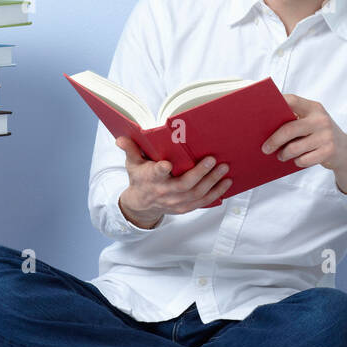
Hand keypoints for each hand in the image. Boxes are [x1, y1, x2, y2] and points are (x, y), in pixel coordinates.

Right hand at [115, 136, 232, 227]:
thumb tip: (120, 138)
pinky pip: (203, 202)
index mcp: (151, 179)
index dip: (161, 170)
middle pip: (184, 185)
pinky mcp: (185, 208)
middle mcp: (165, 193)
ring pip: (197, 194)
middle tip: (213, 160)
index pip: (156, 174)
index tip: (166, 164)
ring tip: (224, 169)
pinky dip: (216, 193)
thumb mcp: (132, 164)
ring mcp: (176, 202)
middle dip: (200, 173)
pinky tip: (226, 183)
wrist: (142, 205)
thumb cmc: (140, 178)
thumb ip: (130, 149)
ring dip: (213, 182)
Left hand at [261, 94, 346, 195]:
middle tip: (265, 148)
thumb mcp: (311, 121)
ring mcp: (326, 135)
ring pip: (295, 147)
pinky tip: (297, 160)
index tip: (261, 111)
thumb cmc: (320, 134)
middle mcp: (321, 119)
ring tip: (280, 156)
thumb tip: (266, 127)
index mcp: (313, 107)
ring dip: (284, 154)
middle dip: (274, 140)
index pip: (291, 100)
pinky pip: (304, 160)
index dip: (276, 103)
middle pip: (289, 128)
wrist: (345, 150)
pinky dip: (297, 162)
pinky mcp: (329, 151)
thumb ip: (295, 119)